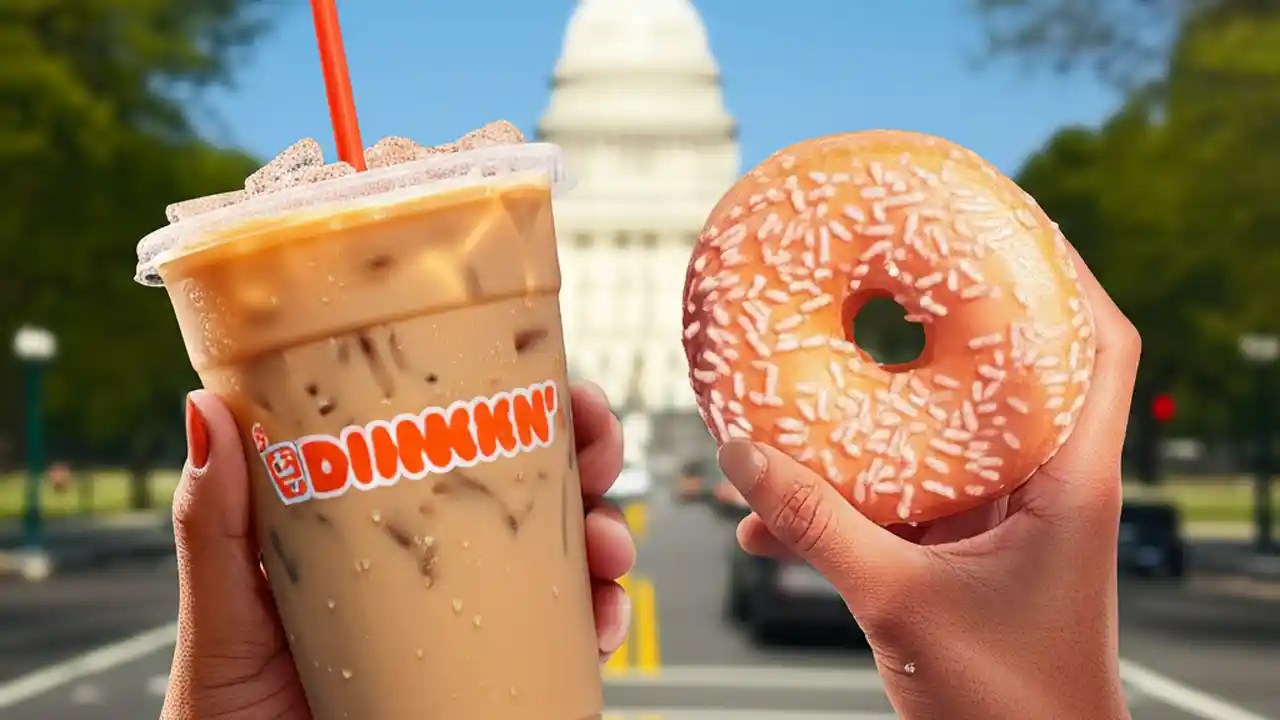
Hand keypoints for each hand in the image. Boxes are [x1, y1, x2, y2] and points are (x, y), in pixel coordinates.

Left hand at [162, 382, 633, 719]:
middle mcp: (434, 568)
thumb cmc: (226, 710)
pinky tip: (605, 620)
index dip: (513, 406)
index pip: (453, 444)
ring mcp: (469, 623)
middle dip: (585, 457)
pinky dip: (605, 622)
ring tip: (609, 544)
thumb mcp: (224, 613)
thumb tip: (206, 412)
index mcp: (376, 526)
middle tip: (601, 444)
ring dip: (607, 534)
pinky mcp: (494, 680)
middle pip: (528, 492)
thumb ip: (216, 524)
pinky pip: (568, 644)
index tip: (549, 383)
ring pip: (564, 559)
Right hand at [718, 247, 1138, 719]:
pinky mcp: (966, 553)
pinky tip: (778, 509)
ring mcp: (1007, 521)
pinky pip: (905, 496)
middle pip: (1026, 366)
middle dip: (966, 310)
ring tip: (831, 358)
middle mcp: (1048, 488)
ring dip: (895, 399)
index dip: (1065, 269)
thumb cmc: (1005, 707)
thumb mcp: (897, 603)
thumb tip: (741, 454)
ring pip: (955, 430)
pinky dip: (851, 490)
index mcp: (1071, 483)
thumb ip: (815, 524)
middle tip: (904, 259)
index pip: (1100, 345)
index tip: (1008, 213)